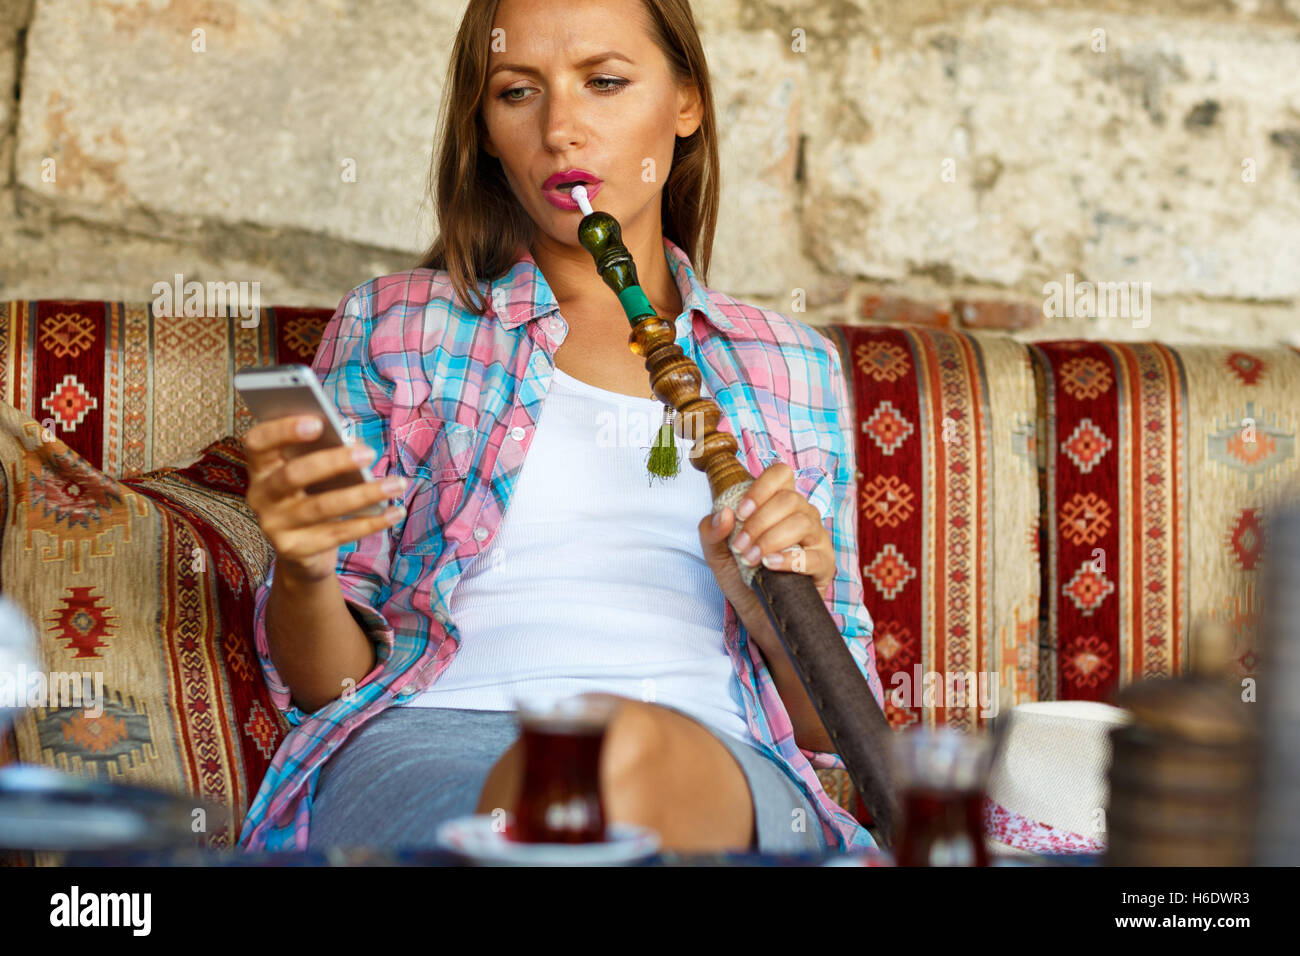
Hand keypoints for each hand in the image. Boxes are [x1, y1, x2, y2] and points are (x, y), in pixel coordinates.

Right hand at [244, 414, 406, 582]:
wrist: (301, 551)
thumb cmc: (312, 494)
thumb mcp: (313, 471)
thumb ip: (325, 451)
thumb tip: (354, 443)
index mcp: (261, 467)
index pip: (257, 442)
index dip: (283, 430)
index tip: (318, 422)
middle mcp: (260, 496)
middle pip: (293, 475)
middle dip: (333, 462)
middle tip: (369, 453)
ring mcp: (274, 526)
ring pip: (321, 507)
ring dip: (363, 494)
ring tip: (396, 484)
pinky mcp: (294, 550)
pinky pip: (338, 534)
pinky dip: (371, 522)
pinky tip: (395, 512)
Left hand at [697, 461, 834, 610]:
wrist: (756, 613)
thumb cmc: (741, 576)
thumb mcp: (716, 552)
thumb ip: (712, 531)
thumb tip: (725, 513)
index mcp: (778, 504)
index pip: (781, 474)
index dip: (761, 488)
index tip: (741, 512)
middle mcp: (802, 515)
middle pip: (790, 499)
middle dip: (759, 522)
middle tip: (740, 545)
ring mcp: (816, 538)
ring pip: (802, 522)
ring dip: (770, 540)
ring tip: (750, 559)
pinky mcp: (824, 565)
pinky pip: (813, 556)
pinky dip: (788, 559)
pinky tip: (769, 565)